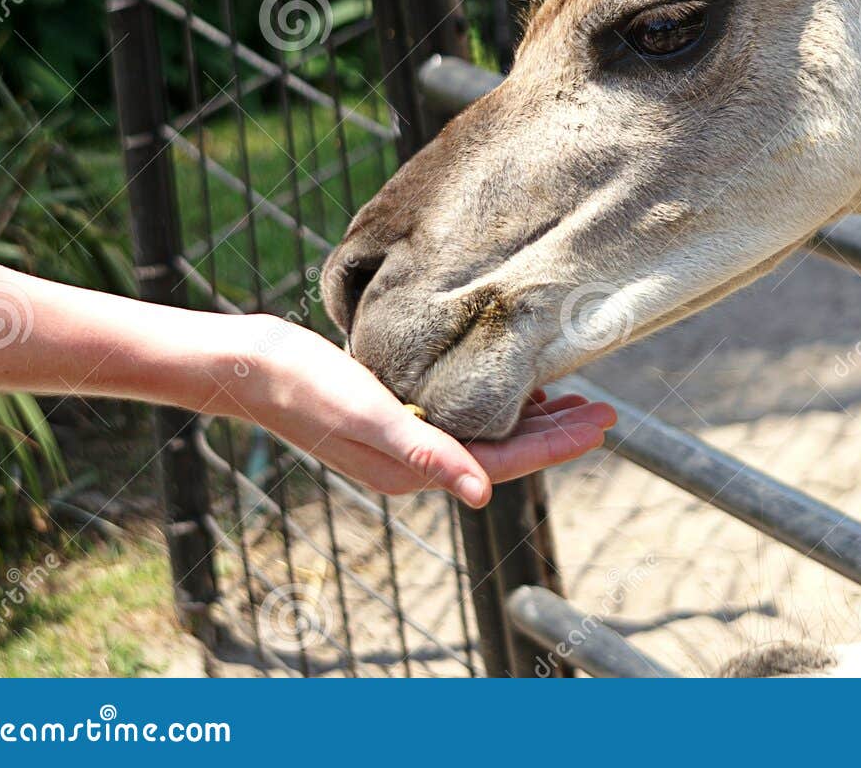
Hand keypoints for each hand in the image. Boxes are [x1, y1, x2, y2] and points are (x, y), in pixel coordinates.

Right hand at [227, 318, 615, 507]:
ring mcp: (406, 439)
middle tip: (607, 408)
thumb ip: (427, 455)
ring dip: (533, 417)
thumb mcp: (371, 415)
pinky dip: (497, 401)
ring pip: (488, 434)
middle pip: (505, 451)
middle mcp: (416, 462)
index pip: (506, 462)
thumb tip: (482, 493)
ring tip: (577, 397)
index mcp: (414, 471)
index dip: (559, 443)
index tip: (605, 421)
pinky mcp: (396, 413)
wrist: (252, 367)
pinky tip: (516, 381)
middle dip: (558, 432)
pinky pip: (463, 416)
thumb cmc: (309, 387)